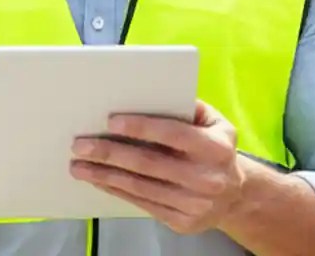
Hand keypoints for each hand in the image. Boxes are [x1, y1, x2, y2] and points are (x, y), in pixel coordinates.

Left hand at [69, 100, 245, 234]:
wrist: (235, 195)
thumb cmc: (216, 150)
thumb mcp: (216, 122)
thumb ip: (189, 106)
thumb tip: (154, 92)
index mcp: (215, 148)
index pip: (172, 134)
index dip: (140, 127)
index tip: (110, 121)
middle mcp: (206, 178)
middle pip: (148, 163)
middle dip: (109, 153)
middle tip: (80, 145)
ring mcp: (194, 204)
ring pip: (139, 186)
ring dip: (104, 175)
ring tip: (78, 165)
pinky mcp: (182, 222)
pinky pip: (141, 203)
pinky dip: (116, 190)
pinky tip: (98, 179)